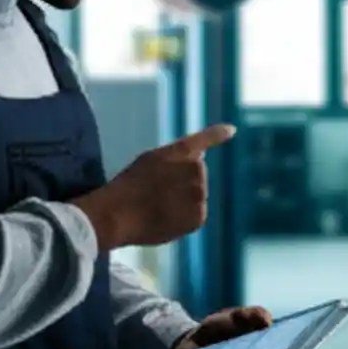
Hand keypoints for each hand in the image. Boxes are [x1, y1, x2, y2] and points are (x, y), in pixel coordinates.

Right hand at [72, 124, 235, 249]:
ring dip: (184, 199)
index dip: (217, 135)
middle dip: (183, 180)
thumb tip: (201, 157)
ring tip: (158, 205)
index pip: (203, 141)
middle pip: (197, 173)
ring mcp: (200, 193)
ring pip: (197, 194)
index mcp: (180, 152)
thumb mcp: (150, 160)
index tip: (231, 130)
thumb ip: (176, 157)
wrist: (117, 214)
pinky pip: (195, 214)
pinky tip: (164, 218)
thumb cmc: (127, 187)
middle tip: (157, 190)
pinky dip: (184, 217)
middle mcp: (195, 169)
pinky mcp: (199, 216)